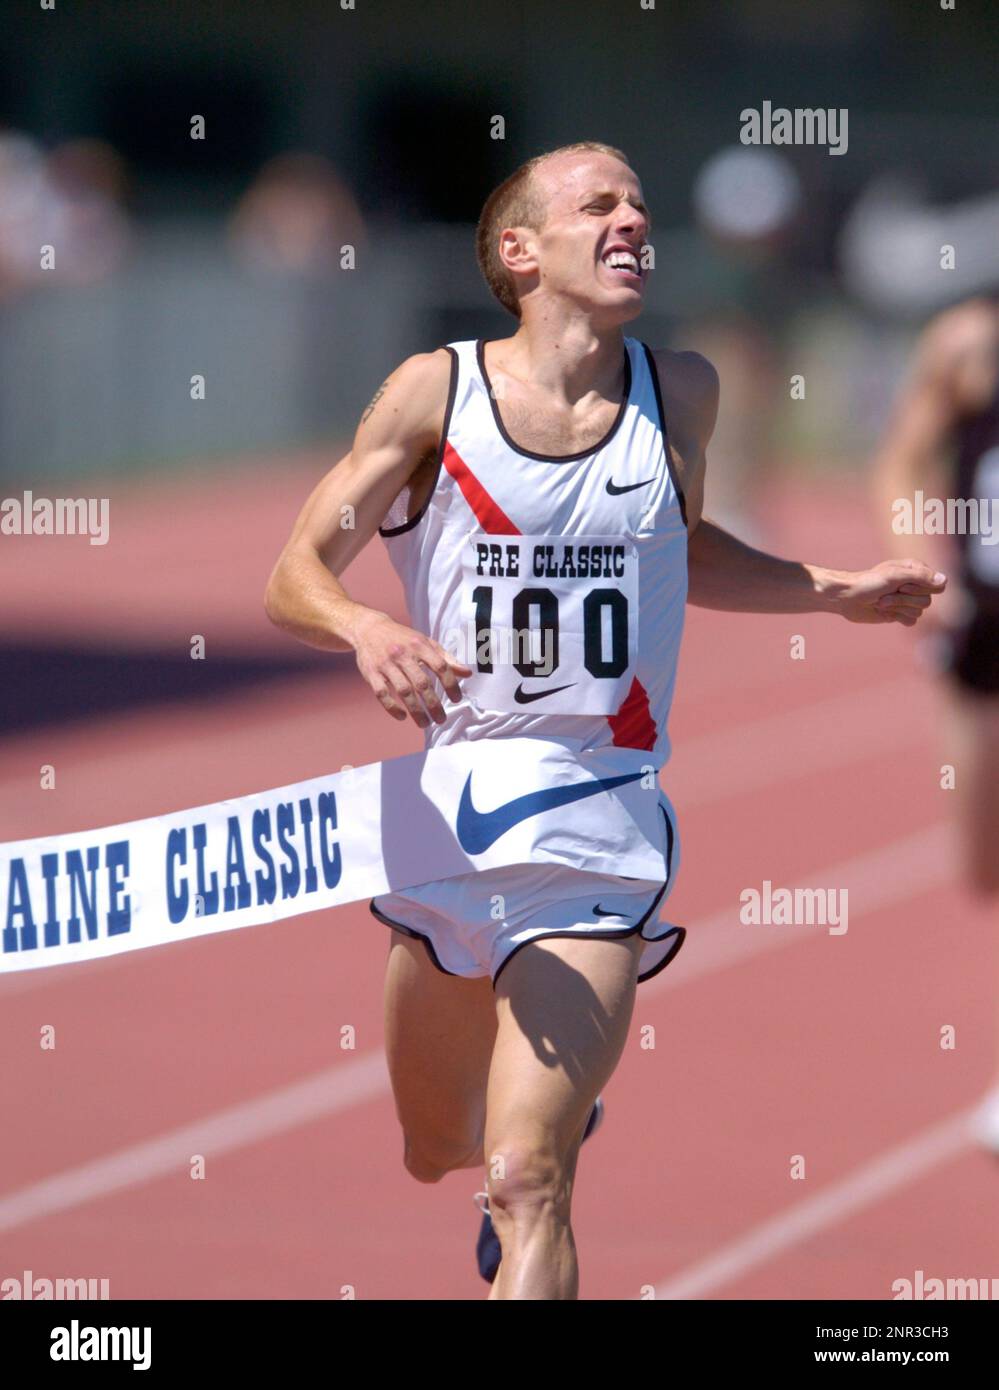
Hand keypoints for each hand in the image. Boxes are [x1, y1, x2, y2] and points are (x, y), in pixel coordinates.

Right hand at [350, 611, 473, 726]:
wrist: (369, 629)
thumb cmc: (402, 639)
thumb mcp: (425, 642)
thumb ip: (446, 659)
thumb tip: (468, 674)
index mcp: (419, 645)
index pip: (440, 666)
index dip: (451, 684)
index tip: (456, 699)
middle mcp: (403, 654)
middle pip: (422, 683)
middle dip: (433, 704)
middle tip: (441, 719)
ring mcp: (386, 664)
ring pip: (403, 691)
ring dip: (415, 711)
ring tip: (425, 723)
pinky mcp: (371, 673)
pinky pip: (382, 693)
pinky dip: (392, 707)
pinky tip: (402, 716)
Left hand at [835, 560, 946, 626]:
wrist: (847, 598)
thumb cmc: (868, 583)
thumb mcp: (894, 576)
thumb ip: (920, 577)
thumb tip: (944, 581)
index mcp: (915, 570)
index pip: (936, 585)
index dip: (919, 589)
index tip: (900, 586)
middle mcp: (914, 584)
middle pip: (927, 601)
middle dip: (903, 600)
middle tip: (884, 595)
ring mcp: (907, 599)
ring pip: (919, 612)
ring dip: (897, 608)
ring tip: (881, 602)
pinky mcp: (900, 613)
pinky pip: (912, 621)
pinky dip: (897, 617)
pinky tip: (884, 612)